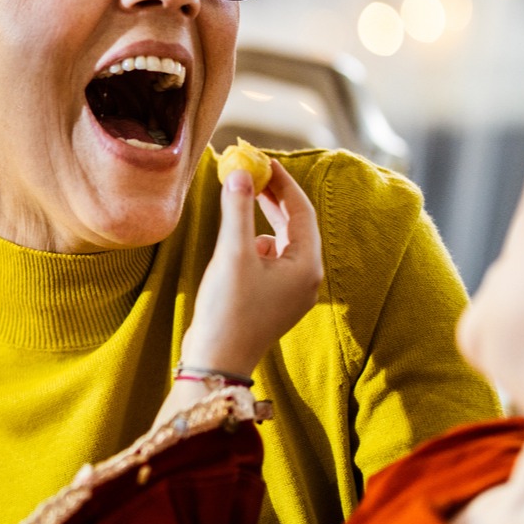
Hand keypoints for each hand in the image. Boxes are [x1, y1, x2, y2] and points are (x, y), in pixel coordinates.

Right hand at [175, 160, 322, 387]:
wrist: (216, 362)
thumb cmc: (228, 310)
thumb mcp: (232, 254)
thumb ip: (237, 210)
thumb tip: (240, 173)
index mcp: (306, 266)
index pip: (301, 211)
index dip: (282, 183)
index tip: (262, 161)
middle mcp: (307, 278)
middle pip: (295, 226)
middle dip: (273, 198)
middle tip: (251, 172)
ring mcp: (292, 291)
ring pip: (283, 242)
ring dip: (263, 219)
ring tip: (241, 199)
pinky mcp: (275, 300)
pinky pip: (272, 260)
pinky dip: (256, 243)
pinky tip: (236, 245)